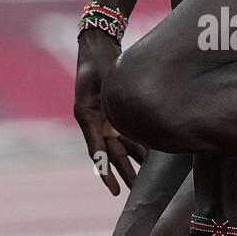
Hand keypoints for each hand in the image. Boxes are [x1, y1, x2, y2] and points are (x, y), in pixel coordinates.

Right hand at [74, 30, 146, 195]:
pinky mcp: (112, 112)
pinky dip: (136, 144)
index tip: (113, 190)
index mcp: (86, 115)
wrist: (97, 44)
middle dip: (122, 172)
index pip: (96, 151)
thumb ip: (116, 102)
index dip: (105, 172)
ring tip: (144, 179)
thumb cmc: (100, 59)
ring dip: (132, 161)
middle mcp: (93, 120)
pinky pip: (125, 133)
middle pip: (109, 153)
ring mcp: (102, 117)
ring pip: (119, 146)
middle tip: (133, 192)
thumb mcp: (106, 79)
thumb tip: (134, 121)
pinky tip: (150, 156)